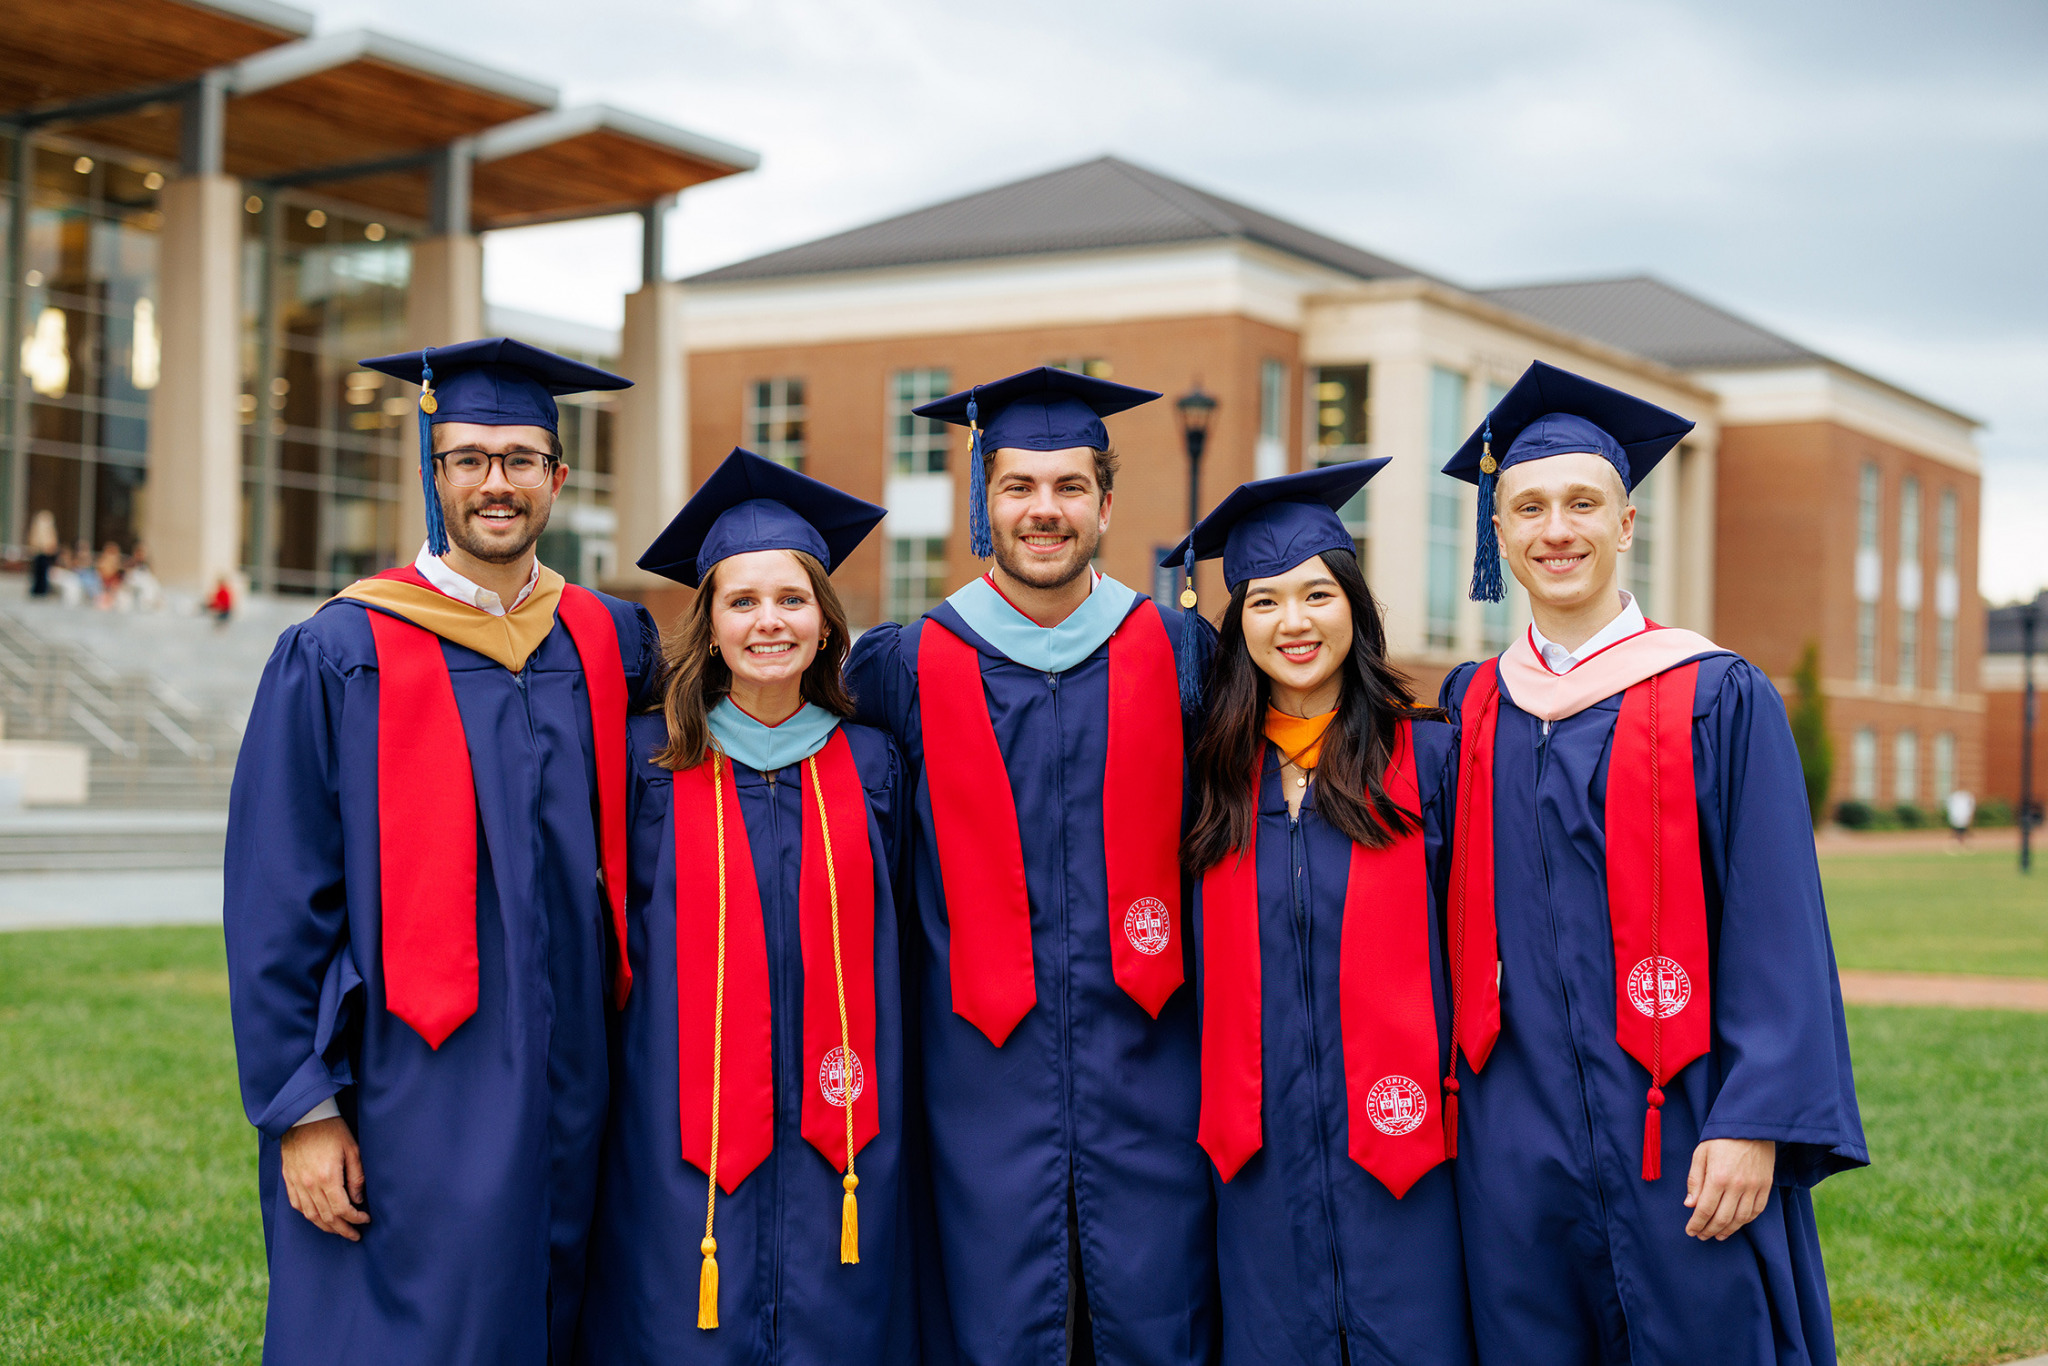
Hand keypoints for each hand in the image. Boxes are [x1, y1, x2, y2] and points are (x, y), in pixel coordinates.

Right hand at [280, 1116, 369, 1241]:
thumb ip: (356, 1177)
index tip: (366, 1220)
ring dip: (326, 1227)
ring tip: (339, 1231)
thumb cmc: (332, 1130)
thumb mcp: (352, 1149)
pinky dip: (309, 1216)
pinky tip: (319, 1218)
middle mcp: (309, 1185)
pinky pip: (298, 1205)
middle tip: (355, 1235)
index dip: (355, 1219)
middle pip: (326, 1217)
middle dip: (343, 1229)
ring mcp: (297, 1183)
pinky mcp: (289, 1180)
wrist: (304, 1116)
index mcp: (327, 1177)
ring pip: (311, 1215)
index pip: (342, 1209)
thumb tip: (358, 1200)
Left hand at [1683, 1137, 1774, 1240]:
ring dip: (1728, 1230)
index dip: (1696, 1224)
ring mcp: (1754, 1187)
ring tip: (1717, 1235)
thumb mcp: (1700, 1154)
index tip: (1690, 1231)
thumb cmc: (1720, 1138)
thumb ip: (1695, 1181)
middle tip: (1701, 1236)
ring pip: (1741, 1219)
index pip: (1705, 1210)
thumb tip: (1690, 1204)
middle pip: (1722, 1219)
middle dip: (1710, 1231)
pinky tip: (1736, 1223)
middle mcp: (1737, 1186)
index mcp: (1718, 1178)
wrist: (1751, 1124)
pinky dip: (1746, 1221)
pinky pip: (1757, 1210)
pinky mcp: (1766, 1186)